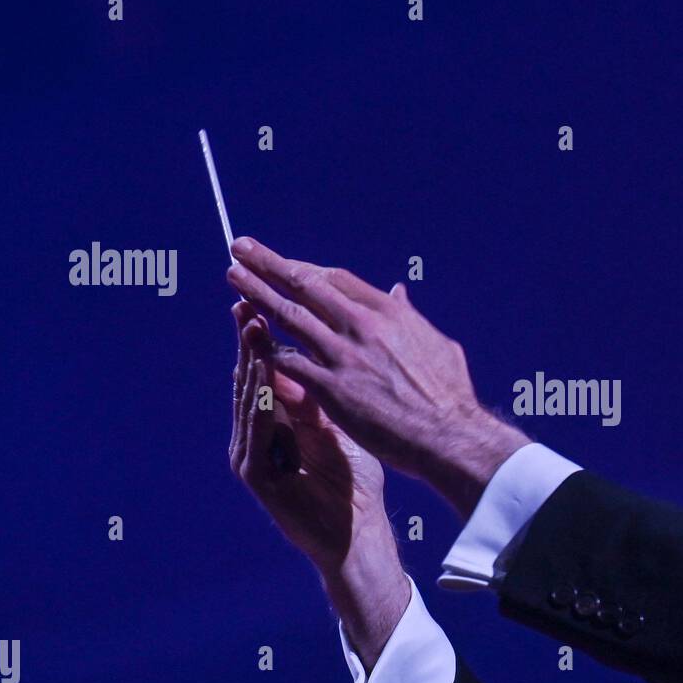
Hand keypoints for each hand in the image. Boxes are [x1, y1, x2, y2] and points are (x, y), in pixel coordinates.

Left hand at [225, 237, 530, 517]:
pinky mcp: (333, 389)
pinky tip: (245, 339)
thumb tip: (400, 290)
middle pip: (305, 284)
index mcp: (389, 312)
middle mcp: (363, 325)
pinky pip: (288, 363)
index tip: (284, 264)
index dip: (304, 268)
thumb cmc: (450, 396)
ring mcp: (345, 355)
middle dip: (269, 264)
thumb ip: (411, 315)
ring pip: (289, 316)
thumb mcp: (436, 343)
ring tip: (232, 277)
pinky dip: (265, 349)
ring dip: (256, 294)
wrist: (451, 435)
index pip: (336, 279)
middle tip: (240, 247)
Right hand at [229, 300, 408, 668]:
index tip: (270, 295)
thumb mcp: (345, 424)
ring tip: (252, 329)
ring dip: (250, 364)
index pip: (270, 366)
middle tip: (247, 300)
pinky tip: (261, 382)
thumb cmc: (356, 483)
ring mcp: (254, 454)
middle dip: (250, 339)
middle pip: (251, 376)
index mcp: (281, 418)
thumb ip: (334, 386)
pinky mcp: (256, 476)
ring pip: (247, 399)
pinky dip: (259, 406)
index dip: (269, 332)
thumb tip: (338, 339)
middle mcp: (261, 432)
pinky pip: (254, 434)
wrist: (358, 535)